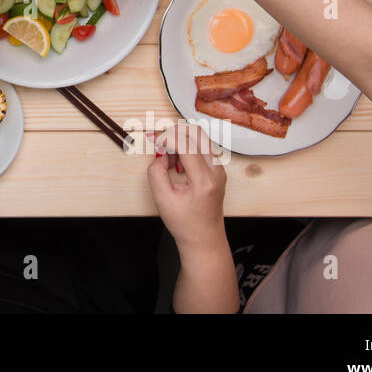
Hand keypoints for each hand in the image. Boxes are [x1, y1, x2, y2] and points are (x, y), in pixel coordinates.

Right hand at [147, 122, 226, 245]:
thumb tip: (160, 152)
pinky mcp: (217, 169)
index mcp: (204, 180)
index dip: (165, 137)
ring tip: (168, 161)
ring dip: (180, 140)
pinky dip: (186, 147)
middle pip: (196, 132)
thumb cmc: (185, 224)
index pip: (185, 143)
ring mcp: (219, 169)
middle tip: (158, 142)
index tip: (152, 140)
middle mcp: (216, 171)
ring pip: (200, 137)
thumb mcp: (162, 199)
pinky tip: (177, 164)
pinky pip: (201, 147)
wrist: (204, 239)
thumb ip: (156, 172)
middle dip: (173, 132)